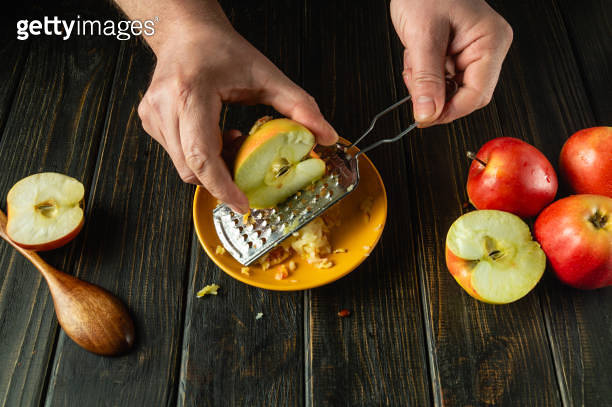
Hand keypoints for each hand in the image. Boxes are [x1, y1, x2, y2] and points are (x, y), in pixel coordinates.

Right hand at [137, 9, 336, 213]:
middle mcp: (164, 106)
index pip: (202, 154)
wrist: (186, 33)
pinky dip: (201, 157)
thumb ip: (299, 106)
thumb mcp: (267, 75)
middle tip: (246, 163)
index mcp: (190, 92)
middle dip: (222, 178)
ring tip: (232, 140)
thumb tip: (325, 136)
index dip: (223, 186)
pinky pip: (178, 156)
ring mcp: (152, 116)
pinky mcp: (149, 122)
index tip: (243, 204)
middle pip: (192, 168)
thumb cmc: (222, 50)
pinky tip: (217, 136)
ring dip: (213, 167)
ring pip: (184, 167)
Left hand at [390, 0, 512, 125]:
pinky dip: (422, 76)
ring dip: (425, 85)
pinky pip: (440, 79)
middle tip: (413, 81)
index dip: (449, 111)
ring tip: (413, 60)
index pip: (477, 95)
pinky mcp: (456, 53)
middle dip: (434, 95)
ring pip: (449, 90)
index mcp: (491, 41)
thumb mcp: (423, 35)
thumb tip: (428, 114)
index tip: (424, 118)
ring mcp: (471, 51)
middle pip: (464, 95)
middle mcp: (486, 48)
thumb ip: (425, 78)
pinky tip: (415, 57)